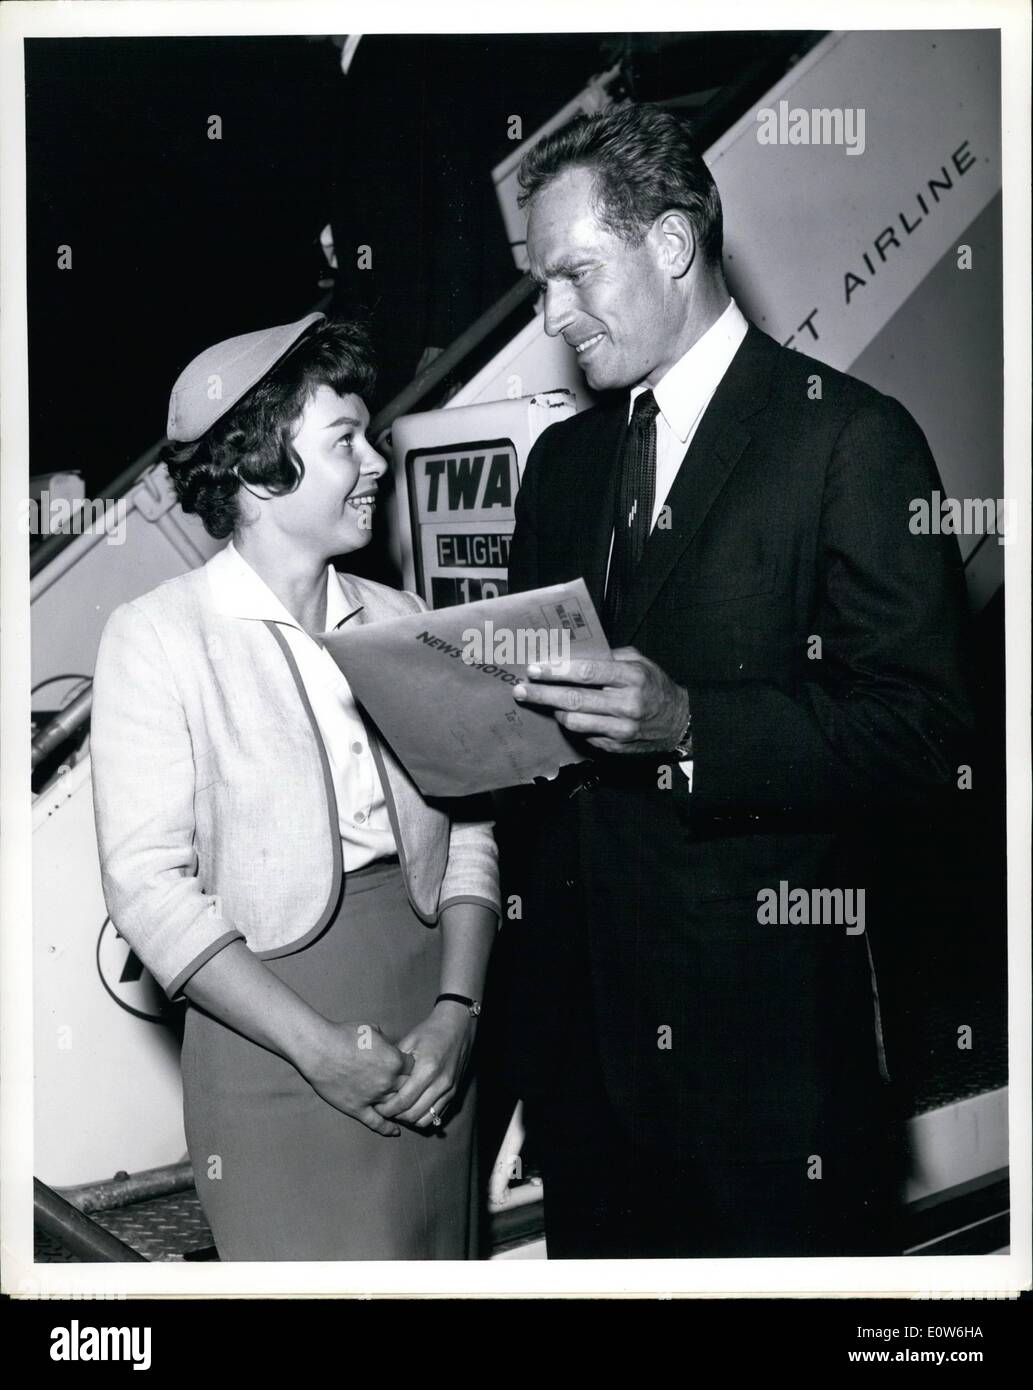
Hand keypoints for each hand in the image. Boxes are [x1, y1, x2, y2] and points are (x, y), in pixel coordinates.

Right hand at [295, 1019, 409, 1136]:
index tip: (407, 1066)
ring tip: (402, 1106)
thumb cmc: (344, 1035)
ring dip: (399, 1105)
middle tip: (406, 1085)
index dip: (411, 1066)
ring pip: (395, 1105)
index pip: (414, 1067)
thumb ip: (387, 1041)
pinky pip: (376, 1122)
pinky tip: (395, 1131)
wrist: (319, 1049)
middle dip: (408, 1085)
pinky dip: (387, 1128)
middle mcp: (388, 1082)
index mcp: (394, 1061)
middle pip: (408, 1088)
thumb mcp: (373, 1030)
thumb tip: (391, 1046)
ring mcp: (373, 1097)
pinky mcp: (358, 1108)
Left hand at [373, 1004, 476, 1128]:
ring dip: (409, 1119)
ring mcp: (449, 1090)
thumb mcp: (409, 1041)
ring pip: (425, 1120)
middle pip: (413, 1114)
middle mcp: (441, 1083)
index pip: (404, 1100)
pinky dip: (422, 1117)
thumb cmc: (431, 1031)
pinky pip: (436, 1115)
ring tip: (397, 1110)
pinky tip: (412, 1108)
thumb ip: (395, 1063)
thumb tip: (378, 1081)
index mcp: (428, 1069)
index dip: (387, 1108)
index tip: (376, 1106)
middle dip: (395, 1116)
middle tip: (383, 1109)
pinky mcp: (454, 1093)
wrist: (458, 1025)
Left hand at [512, 647, 689, 755]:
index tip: (535, 669)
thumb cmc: (654, 686)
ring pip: (575, 722)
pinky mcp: (616, 748)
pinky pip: (584, 737)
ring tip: (543, 703)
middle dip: (543, 694)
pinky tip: (564, 716)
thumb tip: (574, 653)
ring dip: (554, 712)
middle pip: (575, 699)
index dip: (558, 670)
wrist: (679, 723)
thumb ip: (610, 657)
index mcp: (632, 677)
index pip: (588, 672)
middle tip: (520, 689)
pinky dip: (571, 726)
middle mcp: (626, 705)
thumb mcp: (640, 662)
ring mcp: (621, 730)